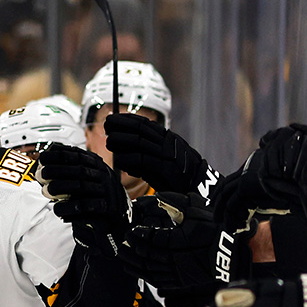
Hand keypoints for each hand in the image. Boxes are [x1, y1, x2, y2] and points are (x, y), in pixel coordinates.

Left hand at [36, 143, 131, 255]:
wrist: (115, 215)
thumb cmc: (92, 193)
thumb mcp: (84, 174)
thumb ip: (69, 163)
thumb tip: (50, 150)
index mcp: (96, 164)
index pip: (77, 155)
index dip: (58, 155)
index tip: (42, 159)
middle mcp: (103, 175)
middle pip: (79, 170)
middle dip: (57, 171)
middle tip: (41, 175)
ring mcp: (106, 192)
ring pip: (82, 188)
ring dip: (61, 188)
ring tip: (46, 192)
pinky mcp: (106, 208)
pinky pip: (86, 207)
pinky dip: (70, 209)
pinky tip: (58, 210)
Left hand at [104, 113, 219, 196]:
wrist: (200, 188)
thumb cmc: (178, 176)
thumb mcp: (162, 160)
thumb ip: (145, 155)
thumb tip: (122, 154)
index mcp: (168, 138)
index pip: (145, 123)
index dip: (127, 119)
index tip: (113, 119)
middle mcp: (168, 143)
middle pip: (140, 129)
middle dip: (121, 125)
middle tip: (107, 126)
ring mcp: (167, 155)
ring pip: (140, 142)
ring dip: (121, 140)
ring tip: (109, 142)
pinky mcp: (166, 168)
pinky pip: (143, 161)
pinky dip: (128, 160)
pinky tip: (120, 162)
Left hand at [121, 192, 219, 290]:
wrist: (229, 254)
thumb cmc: (213, 230)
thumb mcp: (196, 211)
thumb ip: (175, 202)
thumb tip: (155, 197)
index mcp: (181, 242)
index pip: (154, 239)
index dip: (140, 234)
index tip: (131, 230)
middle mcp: (177, 260)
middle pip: (147, 255)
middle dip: (132, 248)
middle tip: (123, 240)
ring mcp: (177, 274)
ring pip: (148, 270)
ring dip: (133, 262)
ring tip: (122, 254)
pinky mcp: (179, 282)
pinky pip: (155, 280)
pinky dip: (142, 275)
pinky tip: (132, 269)